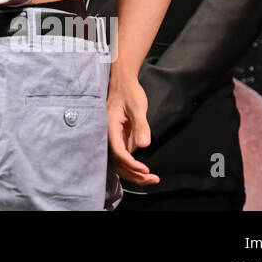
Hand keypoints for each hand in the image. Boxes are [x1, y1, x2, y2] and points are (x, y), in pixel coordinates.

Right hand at [107, 68, 158, 185]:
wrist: (122, 82)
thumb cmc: (128, 92)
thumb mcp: (137, 107)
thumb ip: (141, 126)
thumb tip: (143, 145)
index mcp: (109, 127)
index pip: (118, 152)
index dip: (131, 164)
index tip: (145, 169)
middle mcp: (108, 135)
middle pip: (118, 163)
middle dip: (134, 174)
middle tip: (152, 178)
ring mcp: (113, 138)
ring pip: (120, 163)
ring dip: (134, 173)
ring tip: (151, 178)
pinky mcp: (119, 139)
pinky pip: (123, 157)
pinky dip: (133, 167)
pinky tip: (144, 171)